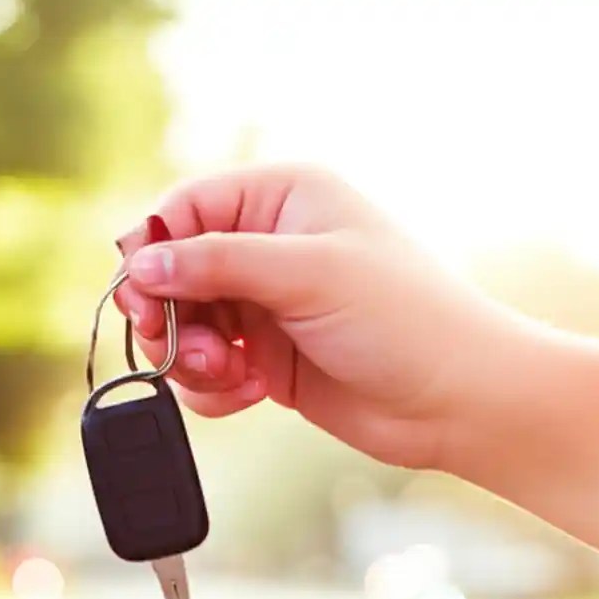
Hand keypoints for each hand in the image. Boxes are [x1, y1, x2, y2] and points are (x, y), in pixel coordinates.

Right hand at [115, 165, 523, 470]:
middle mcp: (269, 244)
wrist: (456, 402)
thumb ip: (218, 264)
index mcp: (284, 197)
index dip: (154, 248)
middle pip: (173, 269)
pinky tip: (249, 394)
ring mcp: (265, 303)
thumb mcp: (308, 275)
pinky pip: (204, 368)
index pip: (186, 206)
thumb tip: (141, 262)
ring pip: (183, 322)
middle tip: (176, 345)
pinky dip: (212, 386)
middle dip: (168, 312)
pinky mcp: (265, 357)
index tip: (142, 293)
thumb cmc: (404, 319)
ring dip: (189, 355)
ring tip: (227, 374)